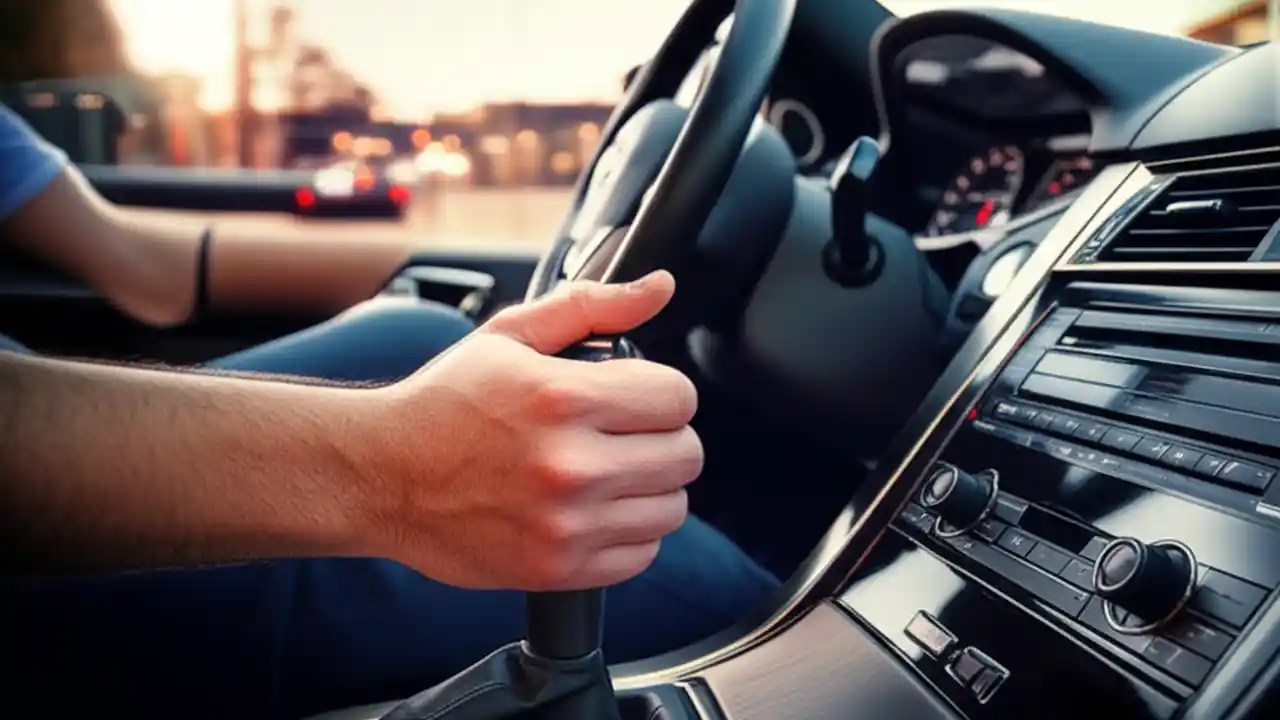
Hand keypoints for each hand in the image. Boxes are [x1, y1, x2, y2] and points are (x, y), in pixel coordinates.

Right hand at [352, 271, 701, 590]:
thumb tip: (660, 286)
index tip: (638, 397)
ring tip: (612, 472)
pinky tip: (596, 510)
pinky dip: (630, 533)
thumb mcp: (510, 336)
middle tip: (627, 434)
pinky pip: (642, 554)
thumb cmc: (445, 402)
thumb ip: (592, 306)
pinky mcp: (558, 568)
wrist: (379, 476)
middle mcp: (571, 465)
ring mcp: (567, 524)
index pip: (678, 397)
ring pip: (672, 508)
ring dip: (652, 487)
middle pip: (685, 455)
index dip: (663, 391)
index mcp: (563, 398)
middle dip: (663, 436)